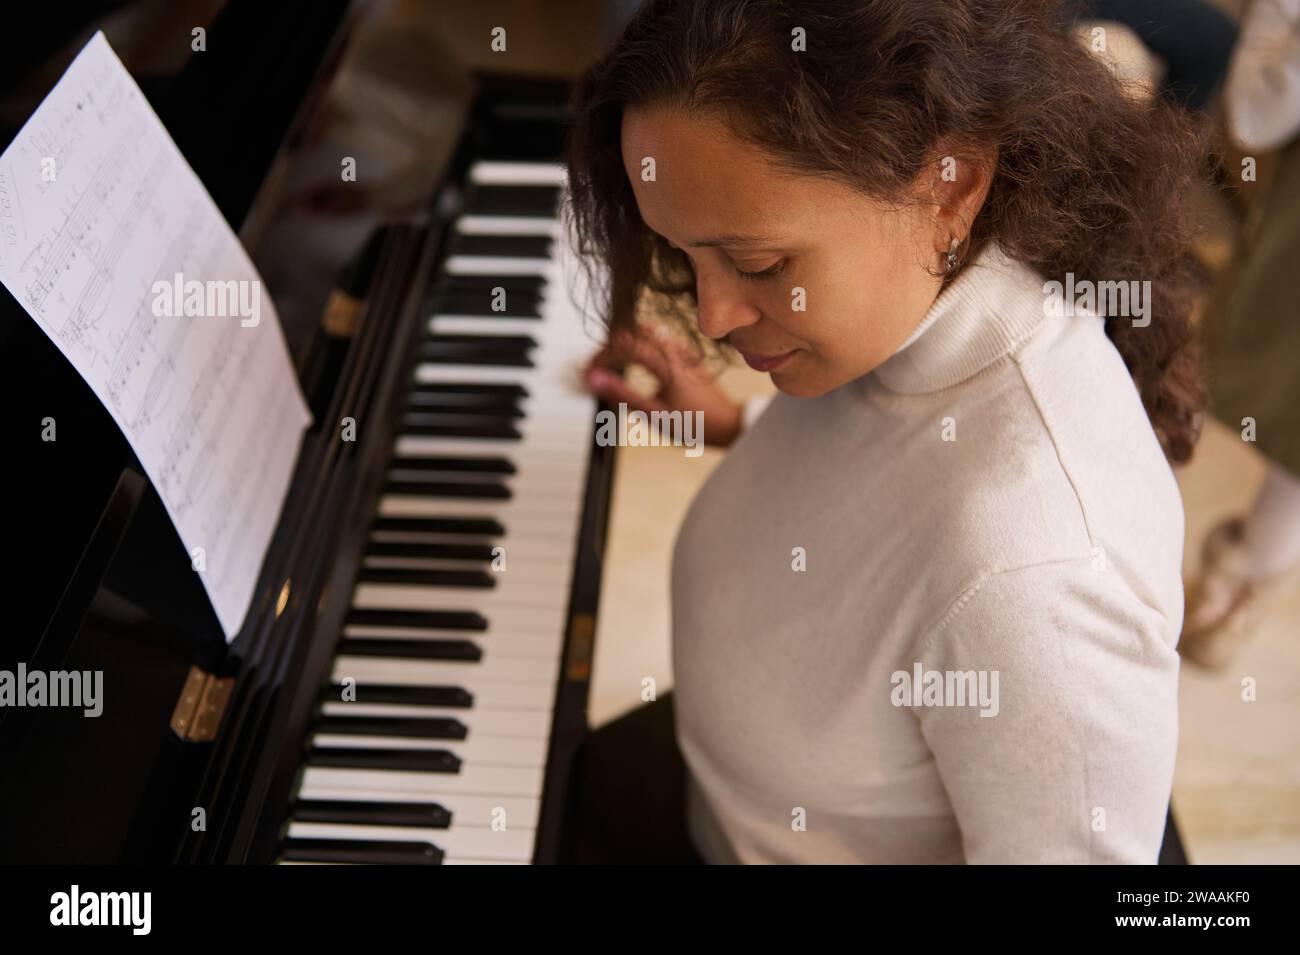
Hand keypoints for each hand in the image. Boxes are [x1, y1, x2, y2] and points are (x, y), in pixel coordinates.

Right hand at [583, 327, 743, 447]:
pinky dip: (635, 345)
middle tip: (596, 369)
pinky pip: (654, 338)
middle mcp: (673, 349)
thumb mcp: (654, 414)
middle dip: (608, 347)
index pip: (622, 345)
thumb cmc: (695, 423)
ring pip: (642, 331)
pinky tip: (630, 363)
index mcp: (666, 362)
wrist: (727, 424)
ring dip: (622, 344)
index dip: (600, 358)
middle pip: (630, 331)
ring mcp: (680, 349)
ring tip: (609, 367)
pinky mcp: (683, 353)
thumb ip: (622, 394)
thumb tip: (594, 379)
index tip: (589, 376)